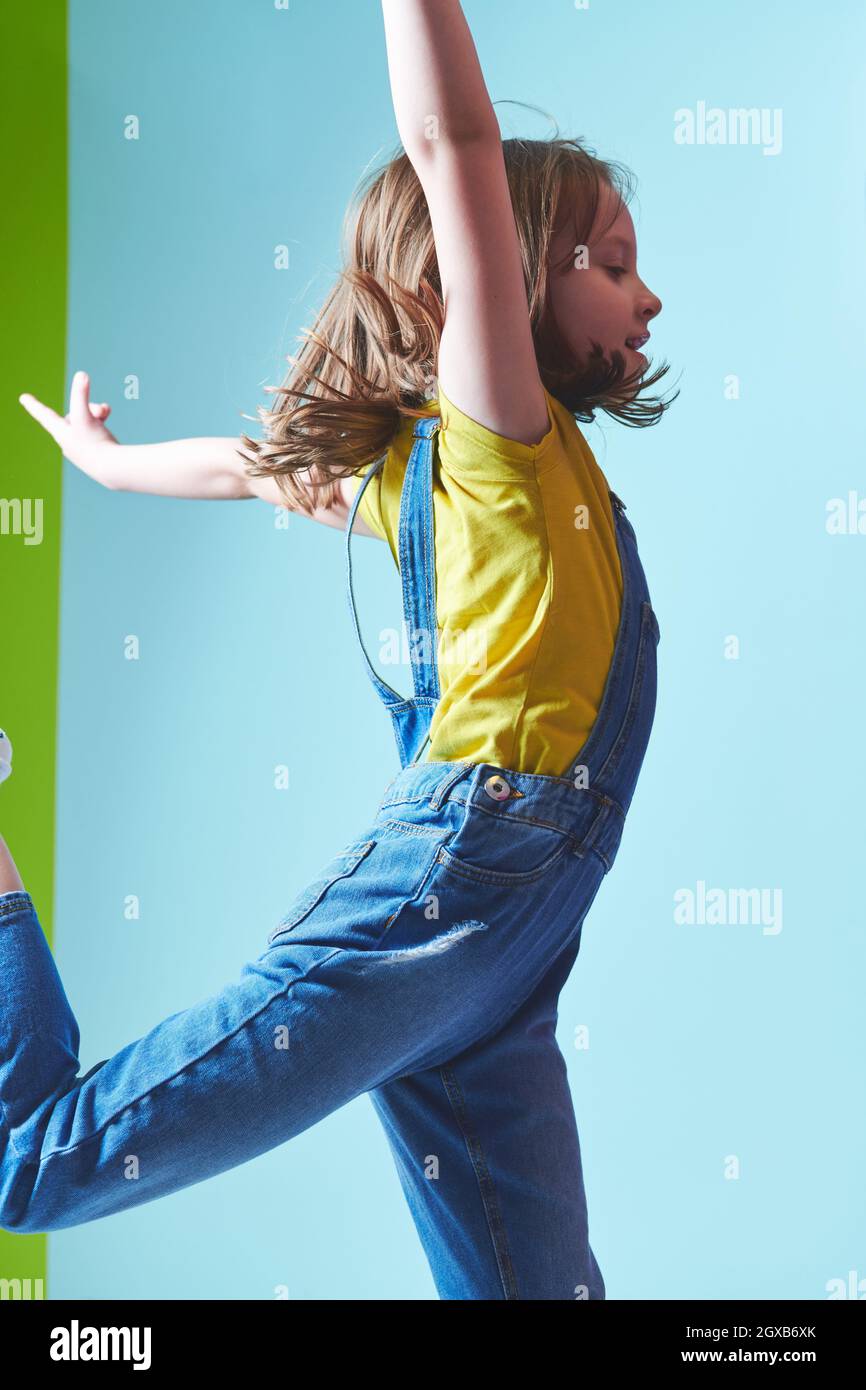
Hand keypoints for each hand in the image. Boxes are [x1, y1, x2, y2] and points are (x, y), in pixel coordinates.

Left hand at [19, 370, 118, 485]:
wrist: (113, 470)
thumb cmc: (96, 443)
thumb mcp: (86, 415)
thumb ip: (81, 394)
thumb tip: (81, 374)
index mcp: (61, 433)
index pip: (43, 414)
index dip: (34, 404)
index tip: (23, 397)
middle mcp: (67, 442)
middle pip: (73, 414)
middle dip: (89, 408)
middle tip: (101, 412)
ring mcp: (80, 449)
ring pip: (85, 421)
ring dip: (97, 414)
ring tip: (105, 415)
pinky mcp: (93, 453)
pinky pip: (94, 432)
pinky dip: (102, 424)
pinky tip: (107, 424)